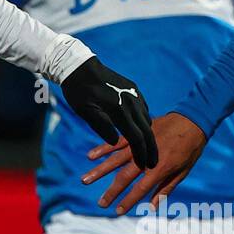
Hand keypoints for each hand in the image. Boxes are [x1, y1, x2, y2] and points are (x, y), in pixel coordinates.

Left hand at [60, 55, 157, 170]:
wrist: (81, 68)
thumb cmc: (79, 94)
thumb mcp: (86, 113)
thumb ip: (102, 127)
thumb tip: (115, 143)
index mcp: (119, 110)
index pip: (136, 137)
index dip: (141, 153)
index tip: (146, 166)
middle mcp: (131, 102)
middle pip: (147, 129)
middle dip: (151, 147)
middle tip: (154, 162)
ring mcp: (134, 94)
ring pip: (147, 118)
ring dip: (149, 135)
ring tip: (149, 149)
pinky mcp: (133, 89)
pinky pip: (144, 108)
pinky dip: (145, 121)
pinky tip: (143, 128)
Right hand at [83, 111, 207, 212]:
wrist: (194, 118)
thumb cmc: (191, 148)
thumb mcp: (183, 171)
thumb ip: (165, 189)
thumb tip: (151, 207)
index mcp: (160, 168)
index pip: (140, 189)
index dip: (128, 201)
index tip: (117, 212)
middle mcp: (146, 157)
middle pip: (124, 177)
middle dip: (111, 192)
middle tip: (100, 203)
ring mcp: (139, 143)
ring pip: (115, 160)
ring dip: (99, 171)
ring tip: (85, 180)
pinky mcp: (136, 132)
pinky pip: (118, 141)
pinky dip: (104, 148)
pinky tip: (90, 156)